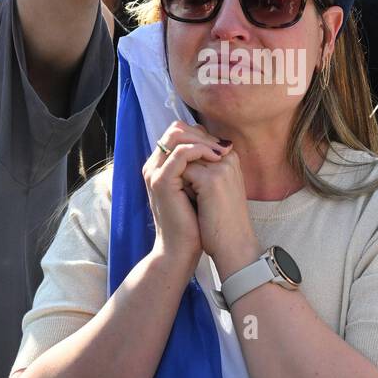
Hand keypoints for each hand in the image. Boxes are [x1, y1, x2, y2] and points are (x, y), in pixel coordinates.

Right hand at [143, 121, 227, 274]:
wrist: (182, 248)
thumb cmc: (193, 221)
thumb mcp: (199, 188)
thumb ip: (201, 167)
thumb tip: (219, 146)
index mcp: (161, 166)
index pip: (179, 133)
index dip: (201, 135)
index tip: (222, 146)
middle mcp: (154, 165)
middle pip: (175, 129)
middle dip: (202, 134)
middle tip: (223, 147)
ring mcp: (155, 172)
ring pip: (176, 136)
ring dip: (203, 140)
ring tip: (222, 152)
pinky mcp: (161, 182)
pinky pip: (180, 154)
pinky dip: (199, 151)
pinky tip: (216, 158)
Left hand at [180, 140, 259, 277]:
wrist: (233, 245)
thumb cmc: (221, 219)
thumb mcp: (215, 188)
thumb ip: (202, 167)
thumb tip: (177, 155)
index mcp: (230, 157)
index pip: (198, 136)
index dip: (182, 152)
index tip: (181, 175)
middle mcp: (228, 157)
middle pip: (190, 140)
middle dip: (177, 158)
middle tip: (178, 184)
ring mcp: (221, 167)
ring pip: (184, 154)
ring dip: (177, 171)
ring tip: (183, 193)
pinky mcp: (211, 180)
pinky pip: (182, 169)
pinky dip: (177, 183)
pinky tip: (184, 200)